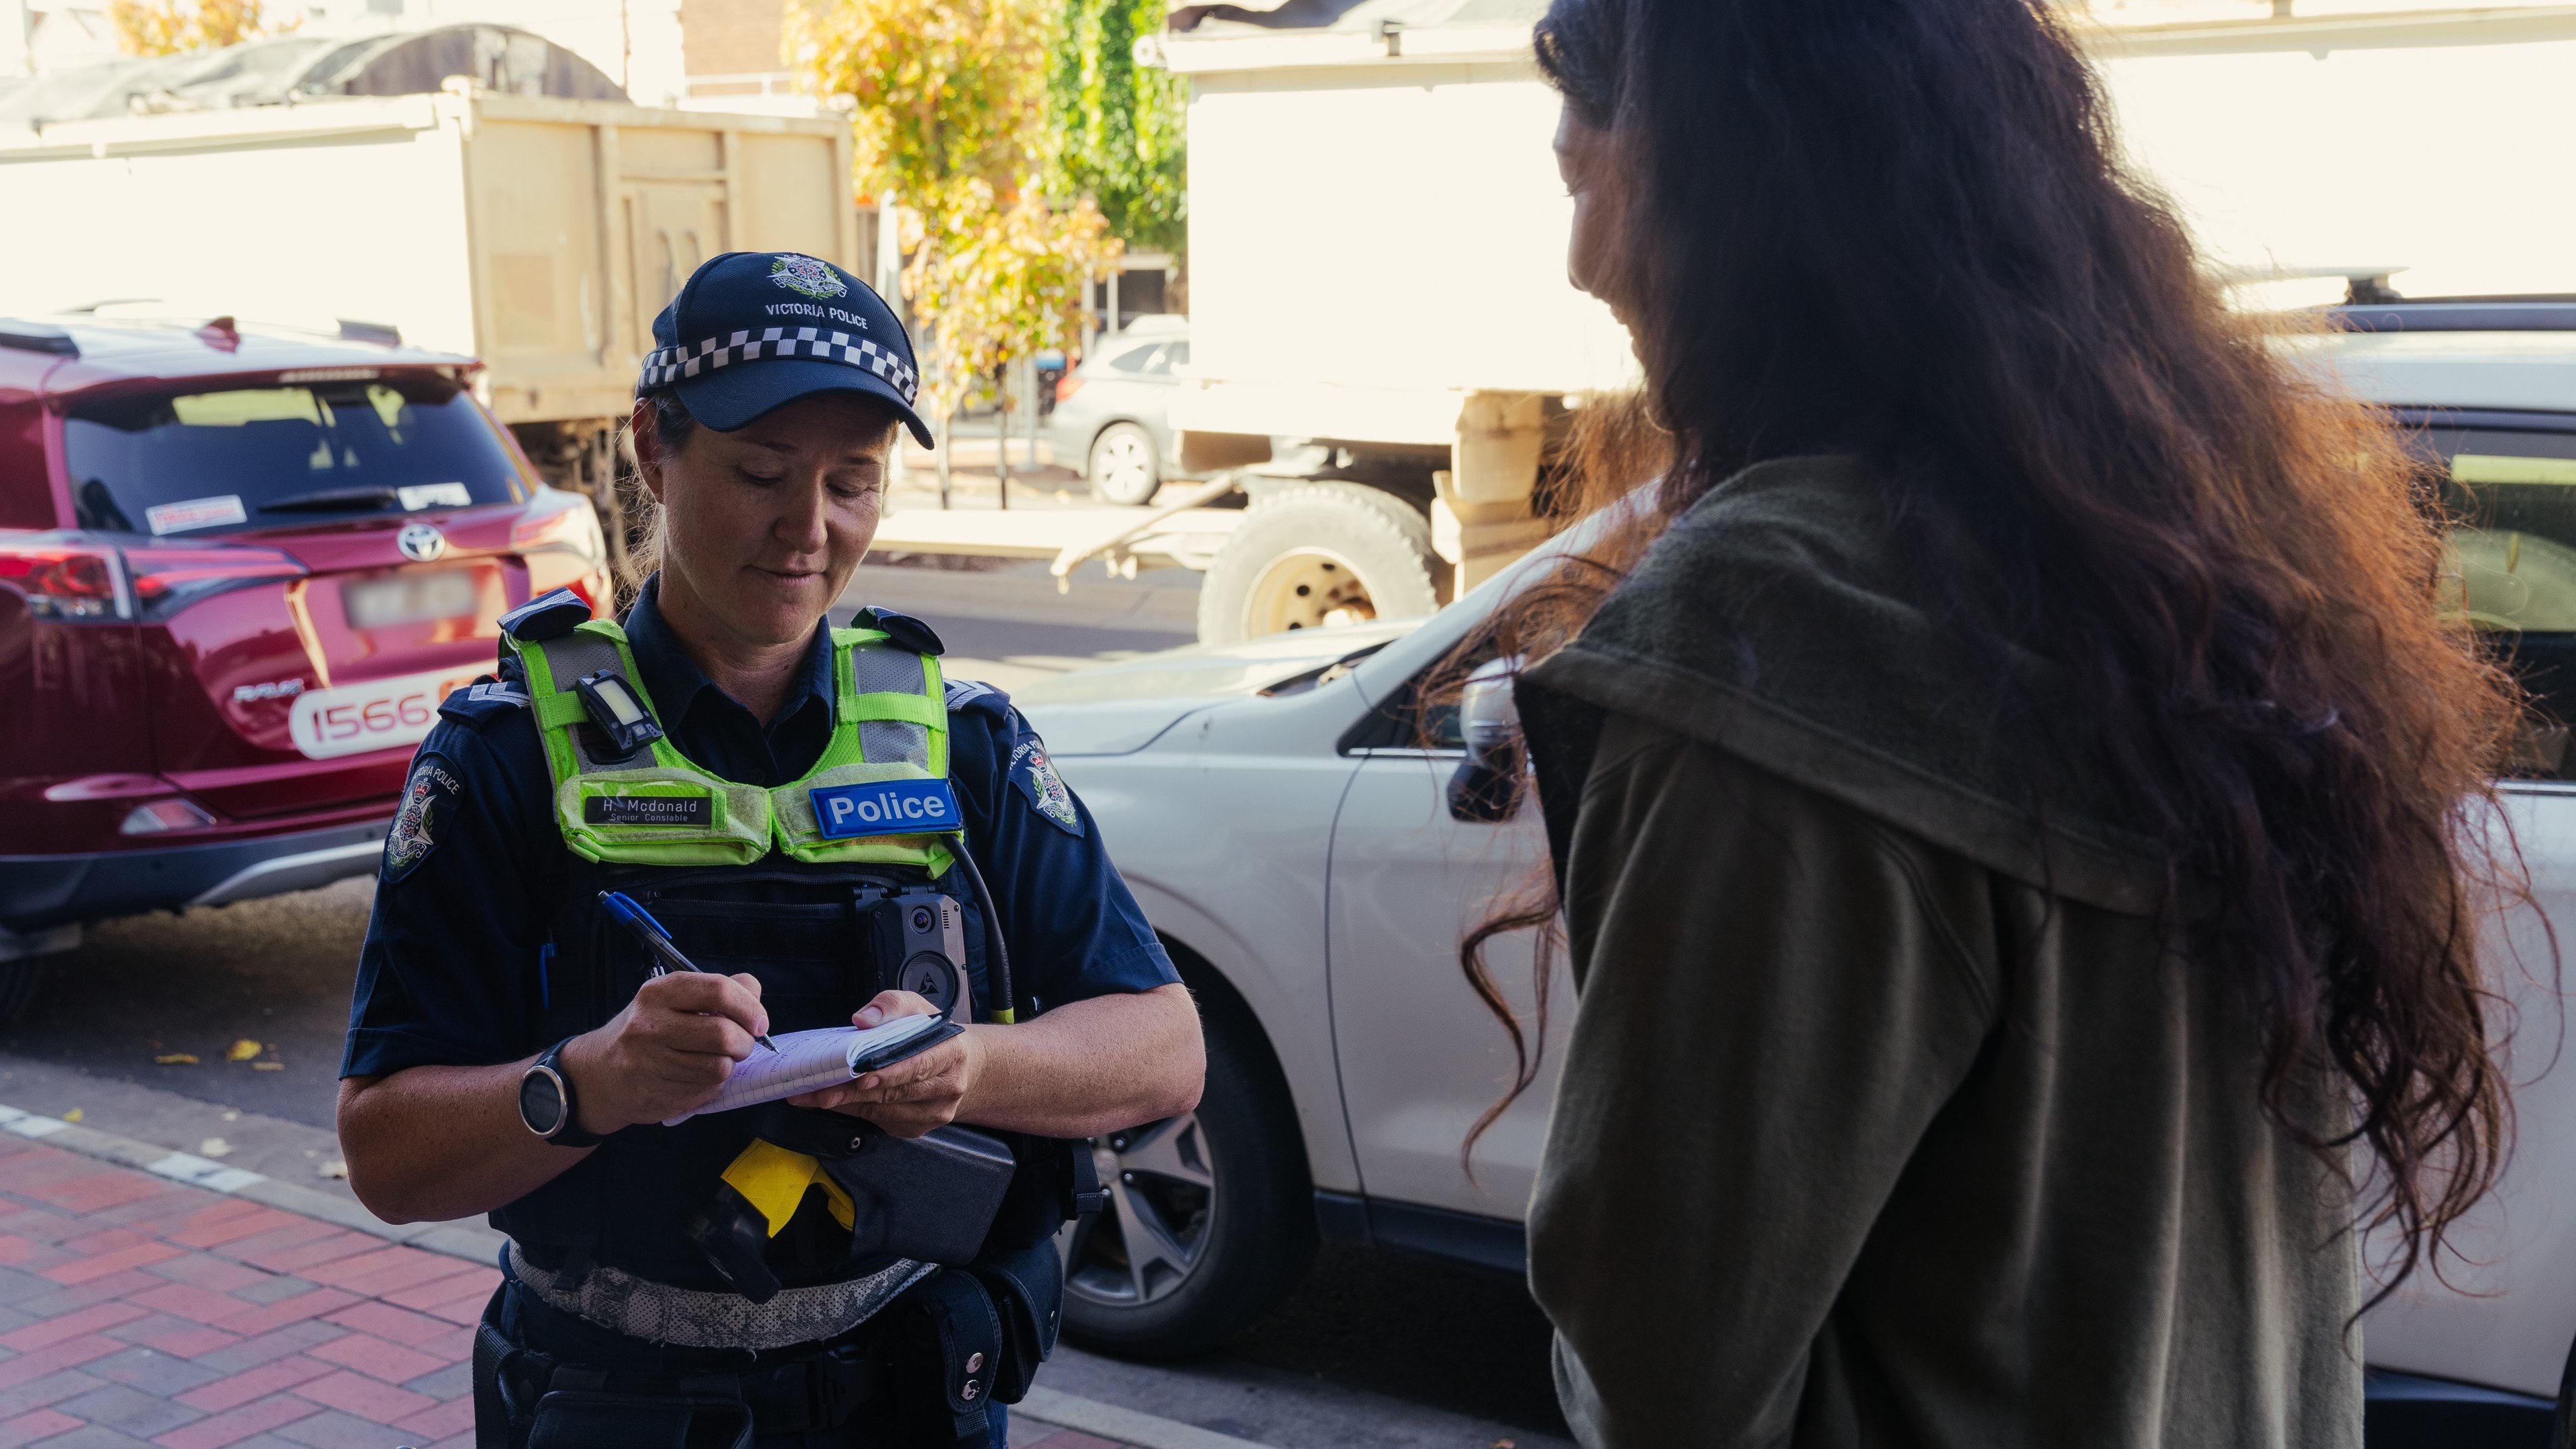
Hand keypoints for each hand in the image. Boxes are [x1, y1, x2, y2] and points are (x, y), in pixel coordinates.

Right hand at [561, 972, 768, 1132]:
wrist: (600, 1074)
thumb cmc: (648, 1031)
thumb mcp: (674, 999)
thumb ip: (718, 991)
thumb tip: (754, 993)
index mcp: (660, 992)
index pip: (719, 990)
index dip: (750, 1008)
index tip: (759, 1022)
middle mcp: (651, 1024)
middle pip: (723, 1034)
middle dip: (745, 1043)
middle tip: (741, 1045)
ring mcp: (649, 1061)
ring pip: (718, 1067)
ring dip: (729, 1066)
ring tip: (715, 1060)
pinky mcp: (654, 1093)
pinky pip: (705, 1090)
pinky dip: (711, 1085)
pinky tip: (695, 1077)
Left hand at [788, 990, 980, 1137]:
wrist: (963, 1067)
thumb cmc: (935, 1037)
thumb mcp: (918, 1008)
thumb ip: (891, 1006)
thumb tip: (864, 1019)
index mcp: (950, 1053)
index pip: (917, 1065)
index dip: (888, 1073)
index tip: (860, 1075)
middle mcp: (946, 1088)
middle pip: (893, 1092)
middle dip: (852, 1091)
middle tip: (819, 1090)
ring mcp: (933, 1113)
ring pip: (882, 1111)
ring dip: (847, 1103)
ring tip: (816, 1095)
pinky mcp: (917, 1128)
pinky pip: (879, 1121)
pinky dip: (855, 1111)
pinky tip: (838, 1102)